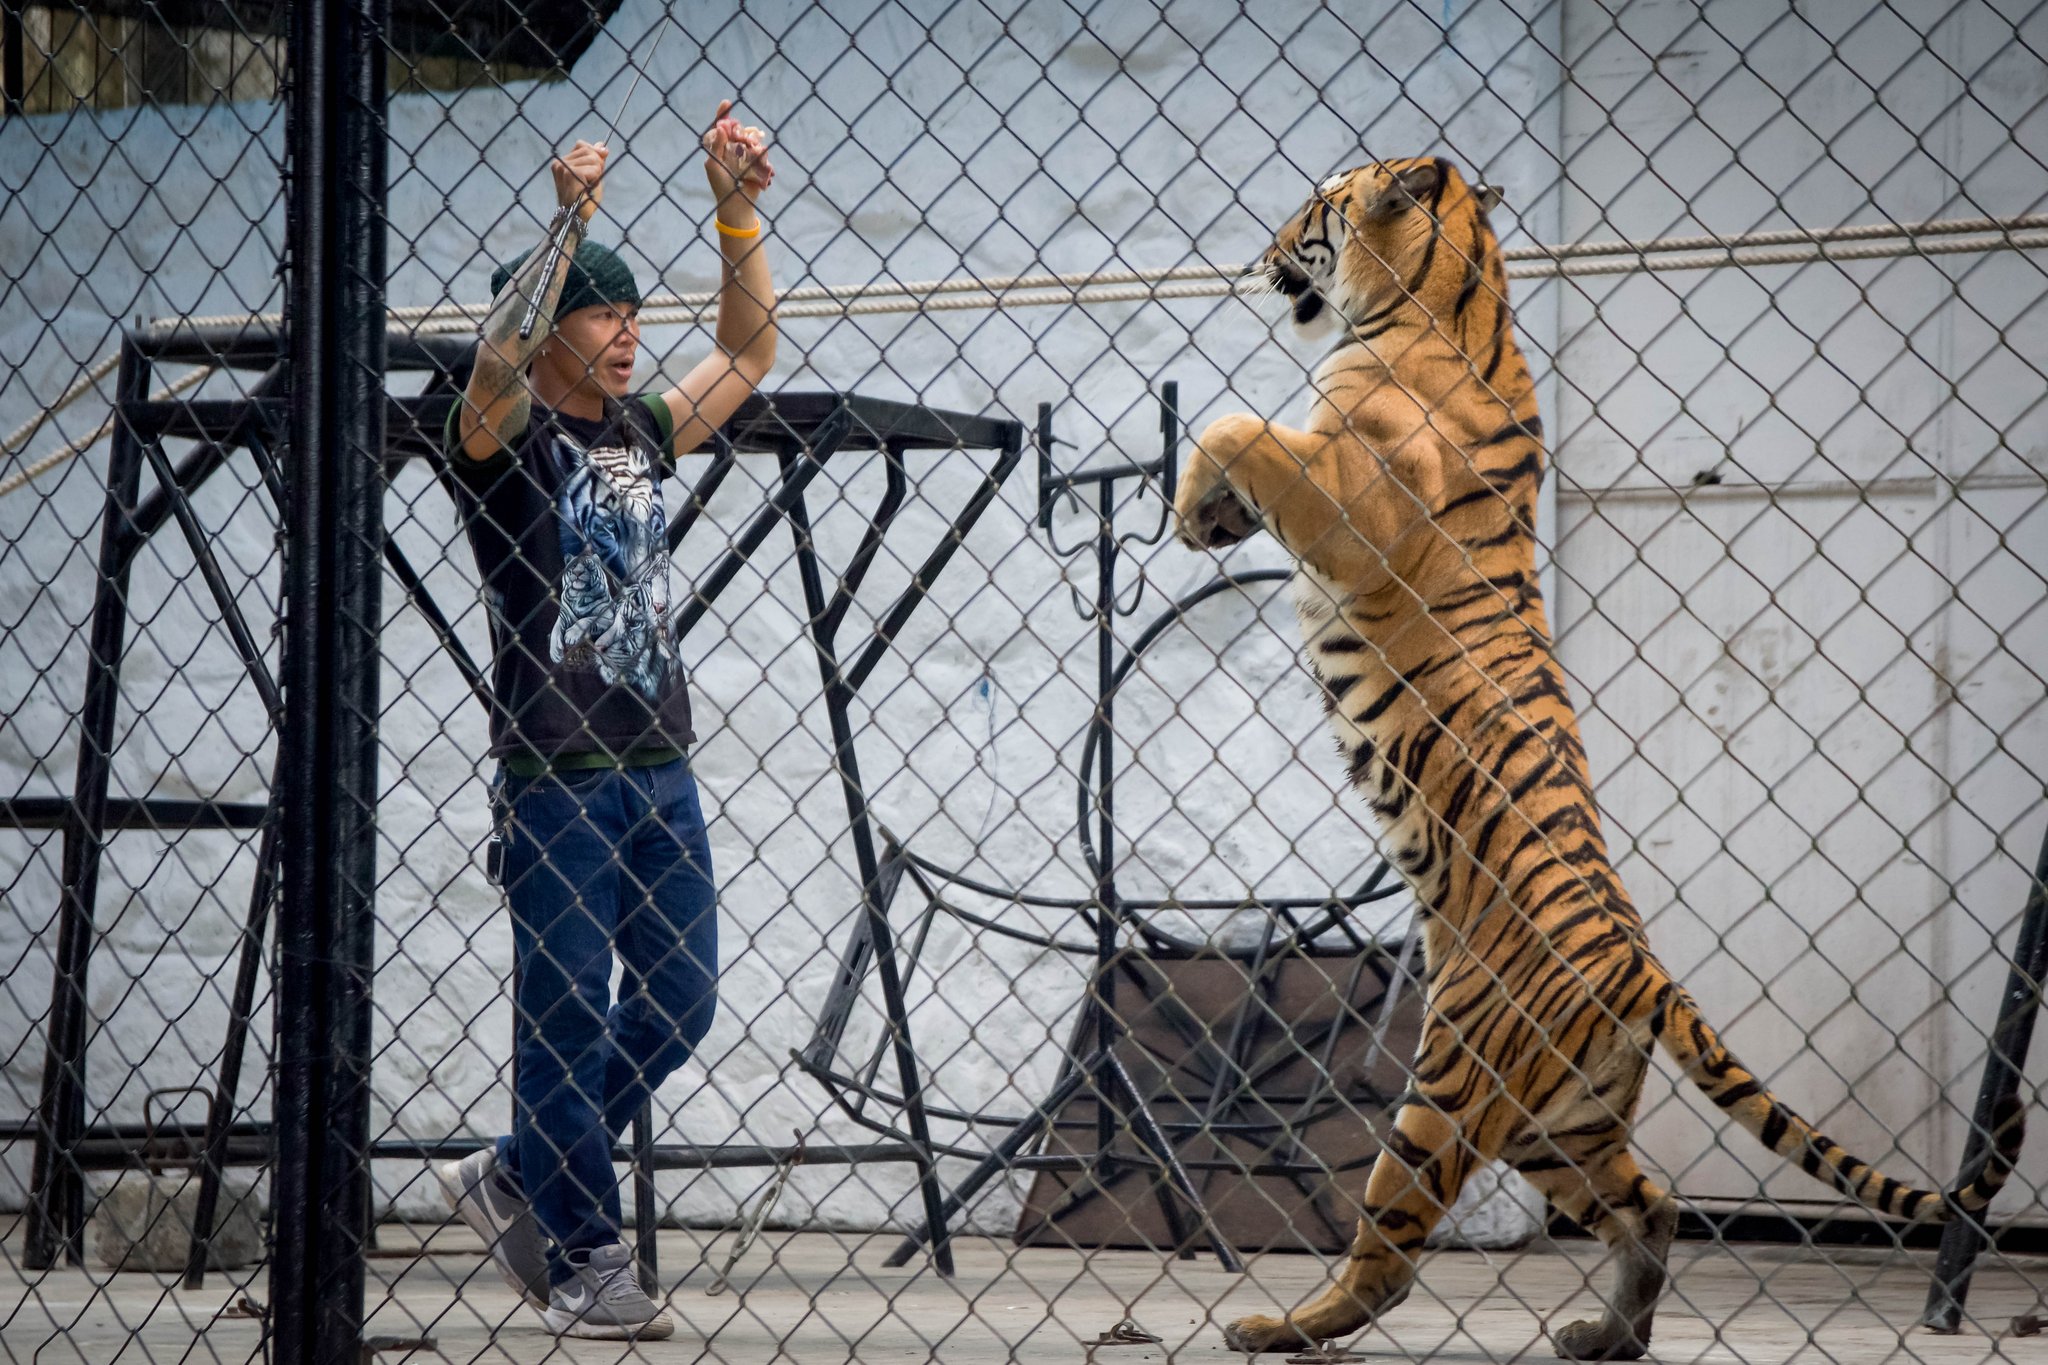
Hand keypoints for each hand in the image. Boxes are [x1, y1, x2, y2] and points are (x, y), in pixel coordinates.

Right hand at [552, 139, 607, 222]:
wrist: (575, 219)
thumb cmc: (583, 200)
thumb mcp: (593, 176)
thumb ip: (596, 160)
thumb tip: (602, 144)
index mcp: (561, 161)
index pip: (582, 145)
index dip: (593, 155)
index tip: (593, 172)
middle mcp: (559, 162)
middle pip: (589, 150)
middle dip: (597, 165)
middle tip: (590, 182)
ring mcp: (563, 167)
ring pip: (593, 158)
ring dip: (597, 174)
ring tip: (587, 186)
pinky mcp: (570, 174)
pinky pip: (594, 169)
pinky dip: (595, 179)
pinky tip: (587, 189)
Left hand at [702, 99, 774, 220]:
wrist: (737, 205)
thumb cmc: (721, 186)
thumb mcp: (714, 165)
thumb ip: (716, 146)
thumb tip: (720, 127)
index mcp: (720, 148)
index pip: (721, 128)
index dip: (723, 114)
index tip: (727, 102)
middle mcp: (733, 149)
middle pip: (740, 131)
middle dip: (744, 132)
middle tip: (746, 140)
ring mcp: (746, 156)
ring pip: (754, 140)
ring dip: (755, 144)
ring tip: (755, 155)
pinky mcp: (758, 164)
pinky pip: (763, 153)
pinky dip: (763, 158)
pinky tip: (763, 167)